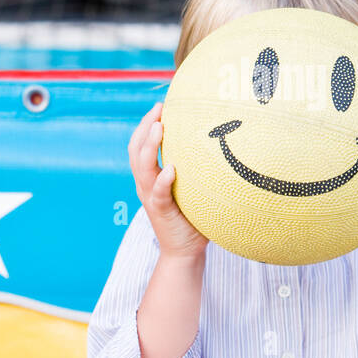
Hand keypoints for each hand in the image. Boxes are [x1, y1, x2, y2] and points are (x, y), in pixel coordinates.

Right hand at [129, 102, 207, 259]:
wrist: (185, 252)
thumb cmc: (193, 217)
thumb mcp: (191, 188)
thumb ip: (196, 169)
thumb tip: (222, 143)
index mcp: (150, 177)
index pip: (140, 145)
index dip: (146, 124)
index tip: (159, 105)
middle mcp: (146, 184)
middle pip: (135, 150)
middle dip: (145, 126)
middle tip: (159, 108)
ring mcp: (150, 197)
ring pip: (142, 167)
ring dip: (149, 146)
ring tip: (160, 127)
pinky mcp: (160, 211)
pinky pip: (158, 193)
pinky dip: (162, 180)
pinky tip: (171, 168)